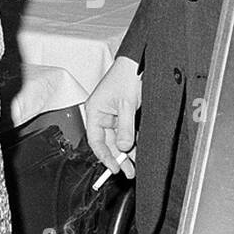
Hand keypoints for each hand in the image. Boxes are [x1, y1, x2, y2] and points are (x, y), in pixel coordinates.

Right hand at [83, 55, 141, 176]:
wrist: (139, 62)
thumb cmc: (126, 76)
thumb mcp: (126, 105)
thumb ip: (125, 128)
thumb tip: (123, 147)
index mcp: (95, 111)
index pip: (96, 140)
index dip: (104, 156)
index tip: (114, 167)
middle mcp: (102, 114)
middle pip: (108, 142)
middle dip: (118, 157)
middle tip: (128, 171)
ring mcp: (113, 114)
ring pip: (118, 139)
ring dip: (126, 152)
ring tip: (134, 166)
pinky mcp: (124, 113)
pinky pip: (126, 131)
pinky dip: (132, 141)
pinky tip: (138, 152)